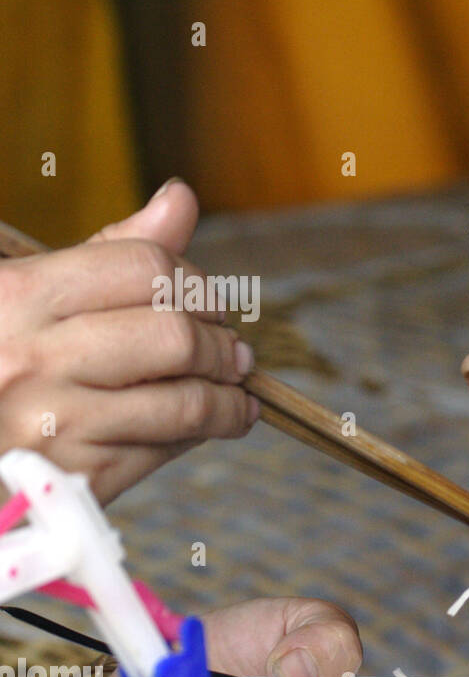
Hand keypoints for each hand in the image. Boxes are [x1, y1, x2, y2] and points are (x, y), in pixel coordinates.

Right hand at [0, 179, 258, 505]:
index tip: (210, 303)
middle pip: (176, 336)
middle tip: (233, 351)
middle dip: (220, 344)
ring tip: (238, 390)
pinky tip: (213, 424)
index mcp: (20, 296)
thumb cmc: (1, 352)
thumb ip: (108, 251)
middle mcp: (33, 358)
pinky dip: (202, 434)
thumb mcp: (29, 293)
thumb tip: (182, 198)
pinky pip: (166, 450)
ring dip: (230, 397)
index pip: (147, 269)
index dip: (196, 284)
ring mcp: (54, 424)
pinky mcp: (75, 478)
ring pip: (186, 402)